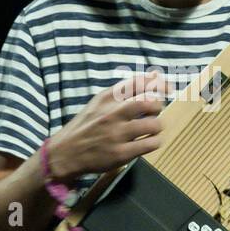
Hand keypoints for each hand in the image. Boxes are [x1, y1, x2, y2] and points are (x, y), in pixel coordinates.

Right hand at [49, 71, 166, 181]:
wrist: (64, 154)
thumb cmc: (86, 127)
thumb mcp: (98, 103)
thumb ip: (123, 91)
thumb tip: (154, 76)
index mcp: (106, 98)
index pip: (139, 82)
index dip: (158, 83)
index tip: (165, 89)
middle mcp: (111, 113)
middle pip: (149, 101)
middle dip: (158, 105)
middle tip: (155, 111)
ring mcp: (116, 134)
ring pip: (154, 124)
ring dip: (158, 125)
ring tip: (153, 128)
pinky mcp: (120, 154)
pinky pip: (150, 144)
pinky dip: (155, 141)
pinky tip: (149, 141)